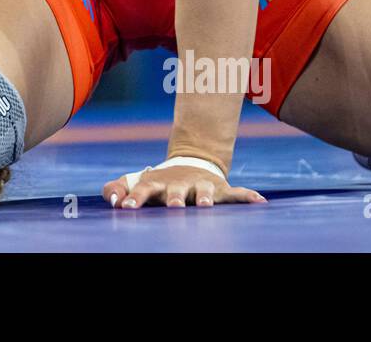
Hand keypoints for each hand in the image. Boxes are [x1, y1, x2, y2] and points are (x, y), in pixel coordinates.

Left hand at [102, 165, 265, 208]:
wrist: (190, 162)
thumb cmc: (158, 181)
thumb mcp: (136, 181)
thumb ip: (117, 188)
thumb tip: (111, 200)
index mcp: (157, 183)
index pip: (144, 189)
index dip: (135, 198)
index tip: (127, 208)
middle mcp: (179, 184)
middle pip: (176, 191)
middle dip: (174, 199)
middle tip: (173, 207)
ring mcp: (201, 185)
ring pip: (205, 191)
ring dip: (205, 197)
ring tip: (205, 204)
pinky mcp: (221, 189)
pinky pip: (237, 193)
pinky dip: (247, 196)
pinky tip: (259, 202)